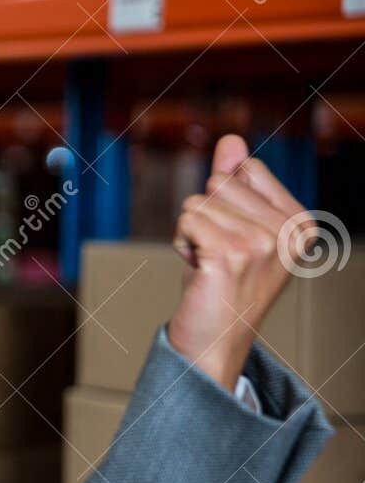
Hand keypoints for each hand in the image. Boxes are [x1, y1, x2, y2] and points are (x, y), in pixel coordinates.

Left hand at [164, 133, 315, 392]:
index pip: (246, 168)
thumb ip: (235, 182)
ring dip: (191, 233)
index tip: (233, 240)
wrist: (213, 342)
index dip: (224, 201)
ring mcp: (263, 243)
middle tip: (216, 256)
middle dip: (204, 216)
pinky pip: (186, 220)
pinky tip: (199, 271)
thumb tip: (232, 139)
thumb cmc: (221, 286)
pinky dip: (182, 243)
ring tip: (208, 266)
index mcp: (300, 222)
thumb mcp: (232, 227)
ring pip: (197, 202)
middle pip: (218, 182)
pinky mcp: (231, 255)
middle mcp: (288, 231)